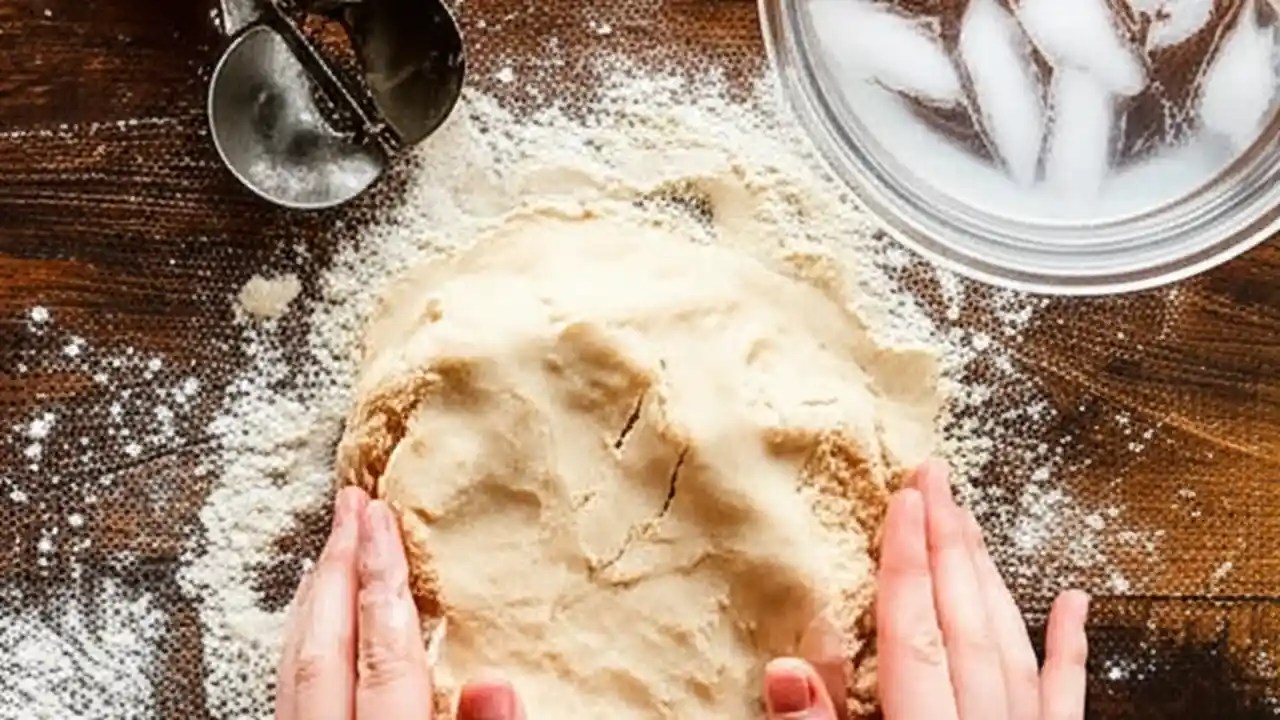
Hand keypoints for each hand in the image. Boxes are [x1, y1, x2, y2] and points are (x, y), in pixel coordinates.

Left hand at [274, 486, 526, 719]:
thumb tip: (495, 686)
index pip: (384, 655)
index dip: (381, 580)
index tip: (381, 519)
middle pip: (325, 651)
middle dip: (340, 569)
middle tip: (351, 509)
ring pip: (295, 668)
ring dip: (315, 602)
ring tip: (333, 548)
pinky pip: (288, 691)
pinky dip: (302, 645)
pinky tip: (316, 628)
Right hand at [764, 460, 1089, 719]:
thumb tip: (785, 669)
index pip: (912, 634)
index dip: (906, 563)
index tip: (903, 500)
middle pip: (962, 622)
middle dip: (945, 542)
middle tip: (934, 478)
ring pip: (1008, 644)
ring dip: (987, 576)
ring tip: (968, 519)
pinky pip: (1065, 695)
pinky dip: (1070, 645)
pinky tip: (1075, 602)